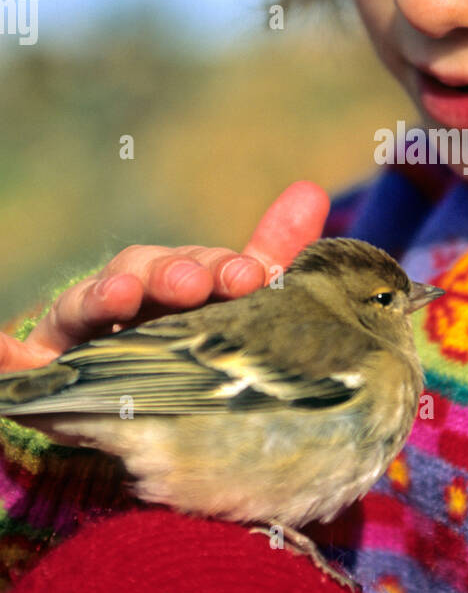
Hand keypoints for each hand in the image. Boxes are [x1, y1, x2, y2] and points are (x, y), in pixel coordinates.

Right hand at [0, 181, 329, 374]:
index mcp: (177, 285)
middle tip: (191, 284)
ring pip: (86, 305)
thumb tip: (311, 191)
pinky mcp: (41, 367)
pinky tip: (4, 353)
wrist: (124, 401)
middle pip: (143, 274)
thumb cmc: (184, 340)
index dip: (219, 267)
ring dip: (100, 295)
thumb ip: (270, 256)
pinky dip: (7, 357)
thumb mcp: (231, 304)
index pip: (198, 266)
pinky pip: (19, 364)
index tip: (249, 277)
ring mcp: (81, 331)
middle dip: (167, 274)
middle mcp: (127, 299)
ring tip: (117, 297)